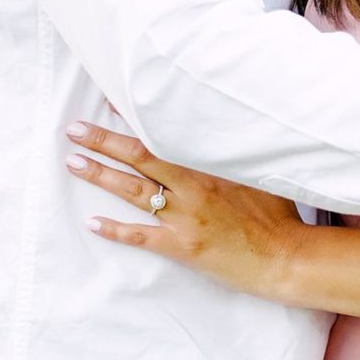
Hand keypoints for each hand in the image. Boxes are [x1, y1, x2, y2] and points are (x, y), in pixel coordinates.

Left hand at [65, 122, 305, 297]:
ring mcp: (185, 217)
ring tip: (73, 162)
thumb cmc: (278, 215)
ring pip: (133, 192)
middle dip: (103, 141)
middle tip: (74, 129)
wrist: (285, 257)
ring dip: (100, 176)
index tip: (109, 102)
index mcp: (210, 164)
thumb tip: (220, 131)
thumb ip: (234, 154)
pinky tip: (92, 222)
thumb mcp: (259, 173)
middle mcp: (193, 186)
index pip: (163, 134)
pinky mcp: (182, 246)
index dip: (134, 118)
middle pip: (139, 157)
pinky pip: (140, 236)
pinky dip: (114, 230)